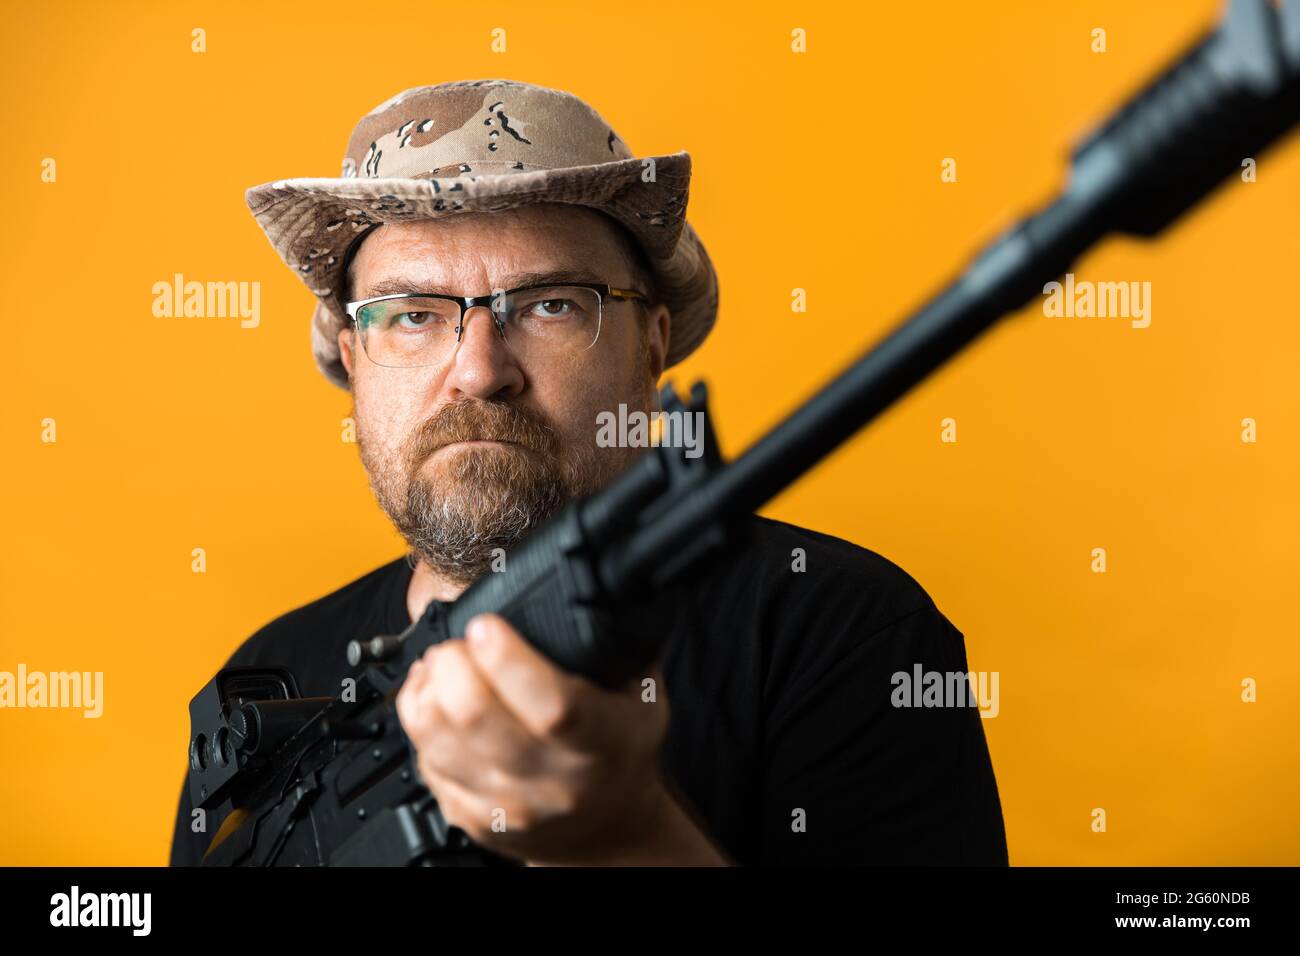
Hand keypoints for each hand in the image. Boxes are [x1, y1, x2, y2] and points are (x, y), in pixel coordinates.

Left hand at [394, 613, 728, 864]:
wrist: (608, 831)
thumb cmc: (620, 754)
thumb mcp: (642, 696)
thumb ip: (620, 643)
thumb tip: (605, 580)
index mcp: (600, 742)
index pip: (551, 706)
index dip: (510, 661)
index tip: (485, 625)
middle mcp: (552, 780)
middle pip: (476, 717)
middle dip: (452, 663)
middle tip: (459, 642)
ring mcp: (508, 804)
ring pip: (438, 740)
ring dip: (427, 689)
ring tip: (440, 664)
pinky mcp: (472, 818)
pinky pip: (426, 764)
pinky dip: (420, 724)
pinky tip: (434, 701)